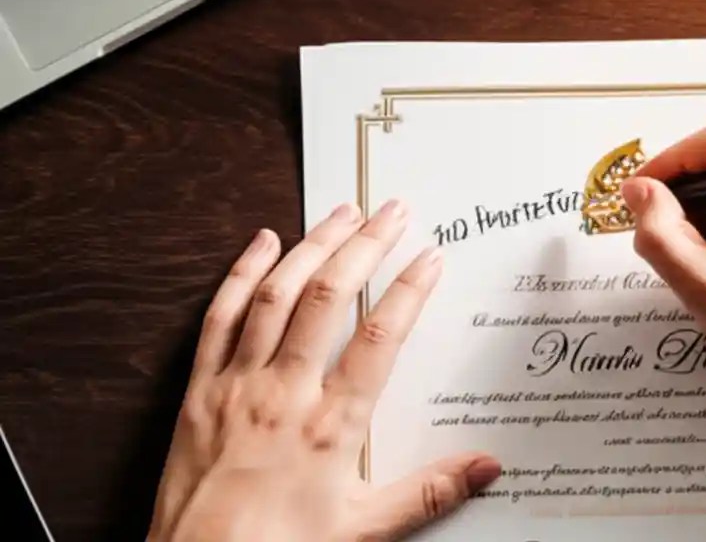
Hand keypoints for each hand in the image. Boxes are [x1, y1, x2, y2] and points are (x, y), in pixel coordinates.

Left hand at [148, 201, 500, 541]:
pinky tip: (262, 243)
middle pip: (330, 298)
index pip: (381, 337)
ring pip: (278, 295)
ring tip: (342, 214)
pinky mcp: (201, 389)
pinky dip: (241, 273)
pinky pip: (220, 317)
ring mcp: (239, 383)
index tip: (432, 257)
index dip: (410, 290)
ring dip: (312, 246)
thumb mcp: (365, 527)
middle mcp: (286, 392)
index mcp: (333, 424)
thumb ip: (430, 492)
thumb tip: (487, 467)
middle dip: (366, 246)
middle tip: (393, 212)